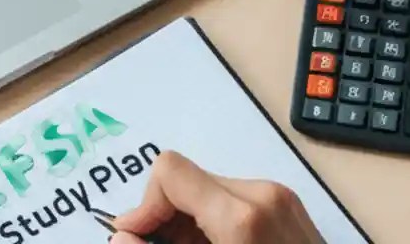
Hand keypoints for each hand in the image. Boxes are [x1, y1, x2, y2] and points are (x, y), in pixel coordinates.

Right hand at [111, 151, 323, 243]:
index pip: (170, 172)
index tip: (136, 237)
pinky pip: (234, 203)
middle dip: (166, 221)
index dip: (144, 205)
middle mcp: (263, 196)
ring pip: (208, 193)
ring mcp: (281, 200)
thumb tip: (121, 236)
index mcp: (242, 214)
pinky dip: (215, 227)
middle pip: (187, 183)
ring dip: (190, 226)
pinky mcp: (289, 209)